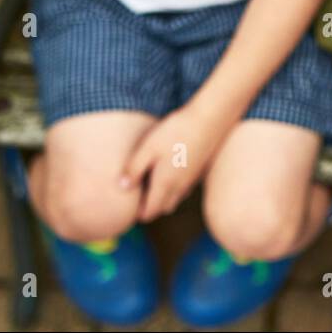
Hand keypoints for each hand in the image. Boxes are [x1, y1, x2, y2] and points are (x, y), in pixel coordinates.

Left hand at [121, 107, 222, 222]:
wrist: (209, 120)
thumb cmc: (175, 132)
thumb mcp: (148, 148)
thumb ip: (134, 169)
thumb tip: (122, 187)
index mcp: (165, 184)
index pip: (150, 212)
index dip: (137, 213)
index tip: (129, 202)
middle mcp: (180, 187)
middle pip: (163, 208)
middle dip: (150, 207)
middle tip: (139, 191)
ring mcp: (191, 179)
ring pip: (175, 198)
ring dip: (164, 197)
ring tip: (152, 179)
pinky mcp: (199, 170)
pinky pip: (184, 187)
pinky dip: (175, 186)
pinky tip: (170, 168)